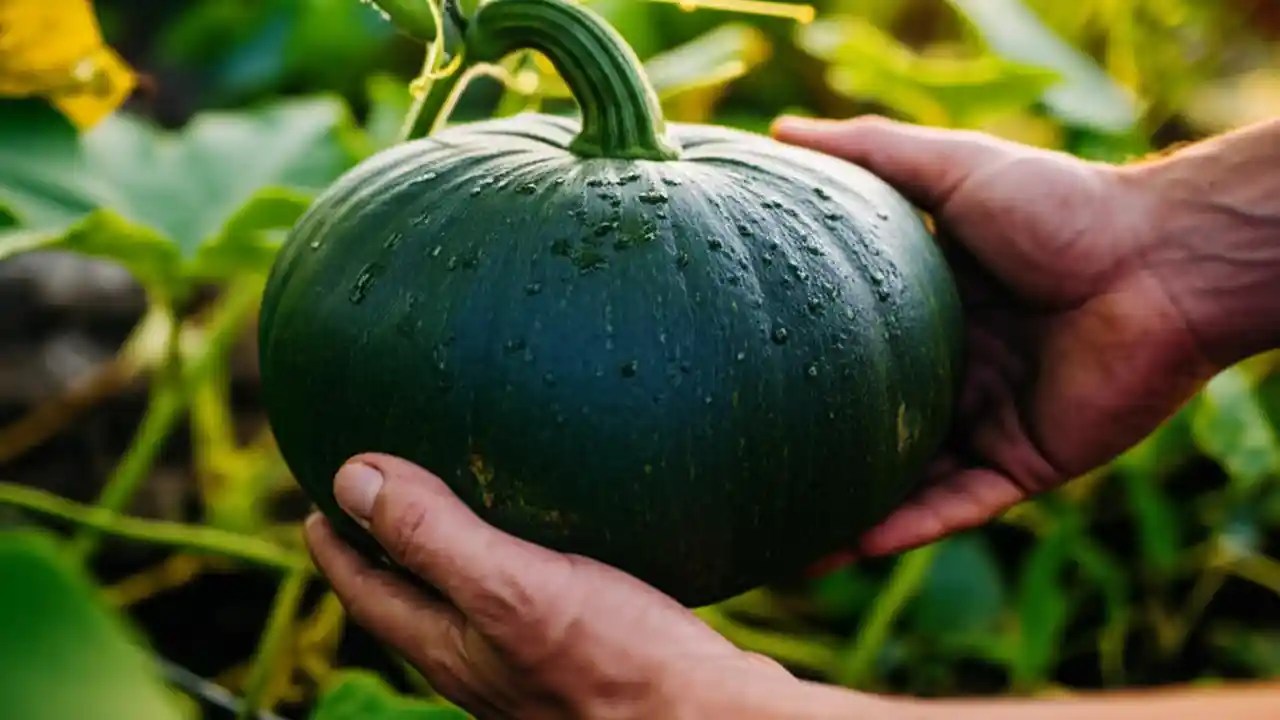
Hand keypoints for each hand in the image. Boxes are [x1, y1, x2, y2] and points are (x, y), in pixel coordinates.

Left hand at [305, 454, 846, 718]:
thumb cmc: (620, 666)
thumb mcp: (513, 590)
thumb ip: (433, 537)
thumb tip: (349, 479)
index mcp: (452, 648)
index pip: (369, 592)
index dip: (336, 545)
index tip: (318, 500)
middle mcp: (484, 664)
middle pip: (411, 602)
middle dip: (383, 550)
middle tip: (373, 496)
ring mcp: (533, 665)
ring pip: (469, 604)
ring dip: (445, 555)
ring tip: (453, 506)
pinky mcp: (584, 655)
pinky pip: (526, 598)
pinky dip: (512, 559)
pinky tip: (554, 538)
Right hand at [773, 116, 1220, 557]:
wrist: (1157, 261)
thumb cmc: (1059, 208)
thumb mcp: (950, 169)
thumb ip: (868, 151)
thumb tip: (778, 128)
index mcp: (938, 312)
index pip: (856, 350)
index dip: (802, 366)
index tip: (740, 374)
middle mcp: (959, 374)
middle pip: (877, 426)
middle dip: (824, 455)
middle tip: (753, 474)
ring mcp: (990, 422)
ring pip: (909, 482)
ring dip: (853, 516)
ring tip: (786, 544)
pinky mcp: (1025, 464)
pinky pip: (958, 505)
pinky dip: (909, 527)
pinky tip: (851, 544)